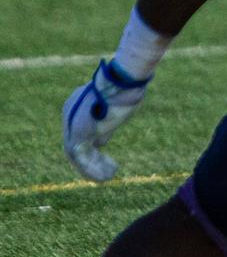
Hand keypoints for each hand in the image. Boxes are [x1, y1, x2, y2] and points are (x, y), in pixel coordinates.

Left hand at [62, 59, 150, 181]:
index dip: (95, 143)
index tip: (105, 151)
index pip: (82, 129)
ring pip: (78, 154)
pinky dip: (92, 170)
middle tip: (108, 169)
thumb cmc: (125, 87)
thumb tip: (103, 142)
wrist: (122, 80)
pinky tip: (106, 176)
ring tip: (108, 176)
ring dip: (92, 167)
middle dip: (92, 158)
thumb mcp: (117, 107)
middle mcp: (70, 115)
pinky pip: (82, 158)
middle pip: (78, 143)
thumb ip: (108, 123)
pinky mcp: (77, 136)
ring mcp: (71, 126)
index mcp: (78, 104)